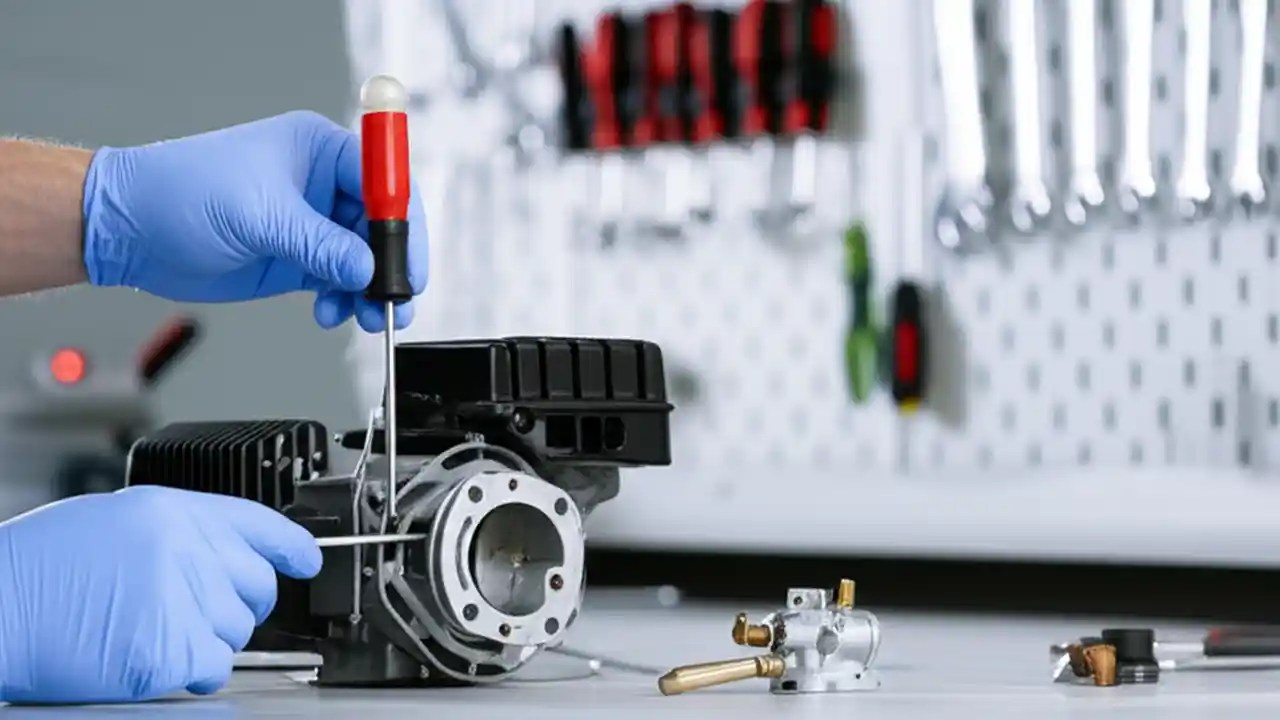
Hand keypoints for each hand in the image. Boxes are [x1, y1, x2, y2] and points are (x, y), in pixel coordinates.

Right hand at [0, 486, 321, 703]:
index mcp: (170, 510)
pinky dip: (192, 672)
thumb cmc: (37, 570)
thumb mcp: (112, 523)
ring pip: (238, 630)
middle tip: (196, 611)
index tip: (308, 559)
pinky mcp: (170, 649)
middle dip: (239, 604)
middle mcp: (185, 548)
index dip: (290, 544)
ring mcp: (181, 598)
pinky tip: (153, 657)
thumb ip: (174, 534)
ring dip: (208, 639)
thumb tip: (218, 555)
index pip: (256, 523)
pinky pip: (214, 667)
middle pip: (257, 584)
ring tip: (151, 629)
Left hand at [81, 111, 427, 331]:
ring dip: (369, 290)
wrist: (131, 229)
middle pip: (381, 224)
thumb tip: (366, 269)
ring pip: (363, 258)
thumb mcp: (259, 215)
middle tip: (394, 299)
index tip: (409, 261)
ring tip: (366, 316)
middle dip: (391, 264)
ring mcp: (310, 223)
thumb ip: (320, 244)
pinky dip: (343, 300)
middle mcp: (320, 184)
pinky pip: (338, 280)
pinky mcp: (296, 256)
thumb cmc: (180, 193)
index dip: (404, 222)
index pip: (385, 181)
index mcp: (318, 150)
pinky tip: (330, 312)